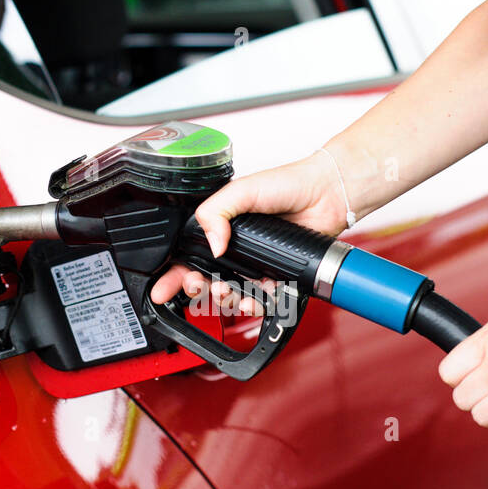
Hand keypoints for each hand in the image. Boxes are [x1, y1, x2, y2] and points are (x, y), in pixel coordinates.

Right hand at [149, 150, 349, 314]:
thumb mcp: (240, 190)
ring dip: (225, 299)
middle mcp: (234, 248)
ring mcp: (254, 264)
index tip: (162, 290)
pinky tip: (255, 297)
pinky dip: (255, 304)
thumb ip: (214, 213)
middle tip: (200, 287)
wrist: (325, 195)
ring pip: (230, 294)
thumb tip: (211, 245)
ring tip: (227, 291)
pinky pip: (260, 299)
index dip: (174, 275)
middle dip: (198, 290)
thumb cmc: (287, 185)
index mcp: (219, 228)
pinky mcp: (275, 276)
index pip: (188, 256)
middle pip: (206, 281)